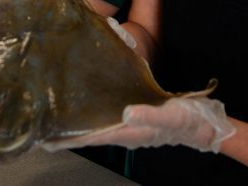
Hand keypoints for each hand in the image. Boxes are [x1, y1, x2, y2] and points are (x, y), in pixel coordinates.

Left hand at [41, 96, 234, 152]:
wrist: (205, 125)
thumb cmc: (187, 120)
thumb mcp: (170, 116)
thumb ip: (149, 115)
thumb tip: (126, 113)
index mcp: (129, 132)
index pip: (92, 138)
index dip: (68, 140)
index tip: (45, 140)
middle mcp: (125, 131)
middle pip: (90, 134)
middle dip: (67, 133)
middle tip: (43, 127)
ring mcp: (130, 127)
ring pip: (97, 127)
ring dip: (79, 125)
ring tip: (58, 118)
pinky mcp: (135, 119)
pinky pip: (108, 119)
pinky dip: (93, 116)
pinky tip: (88, 108)